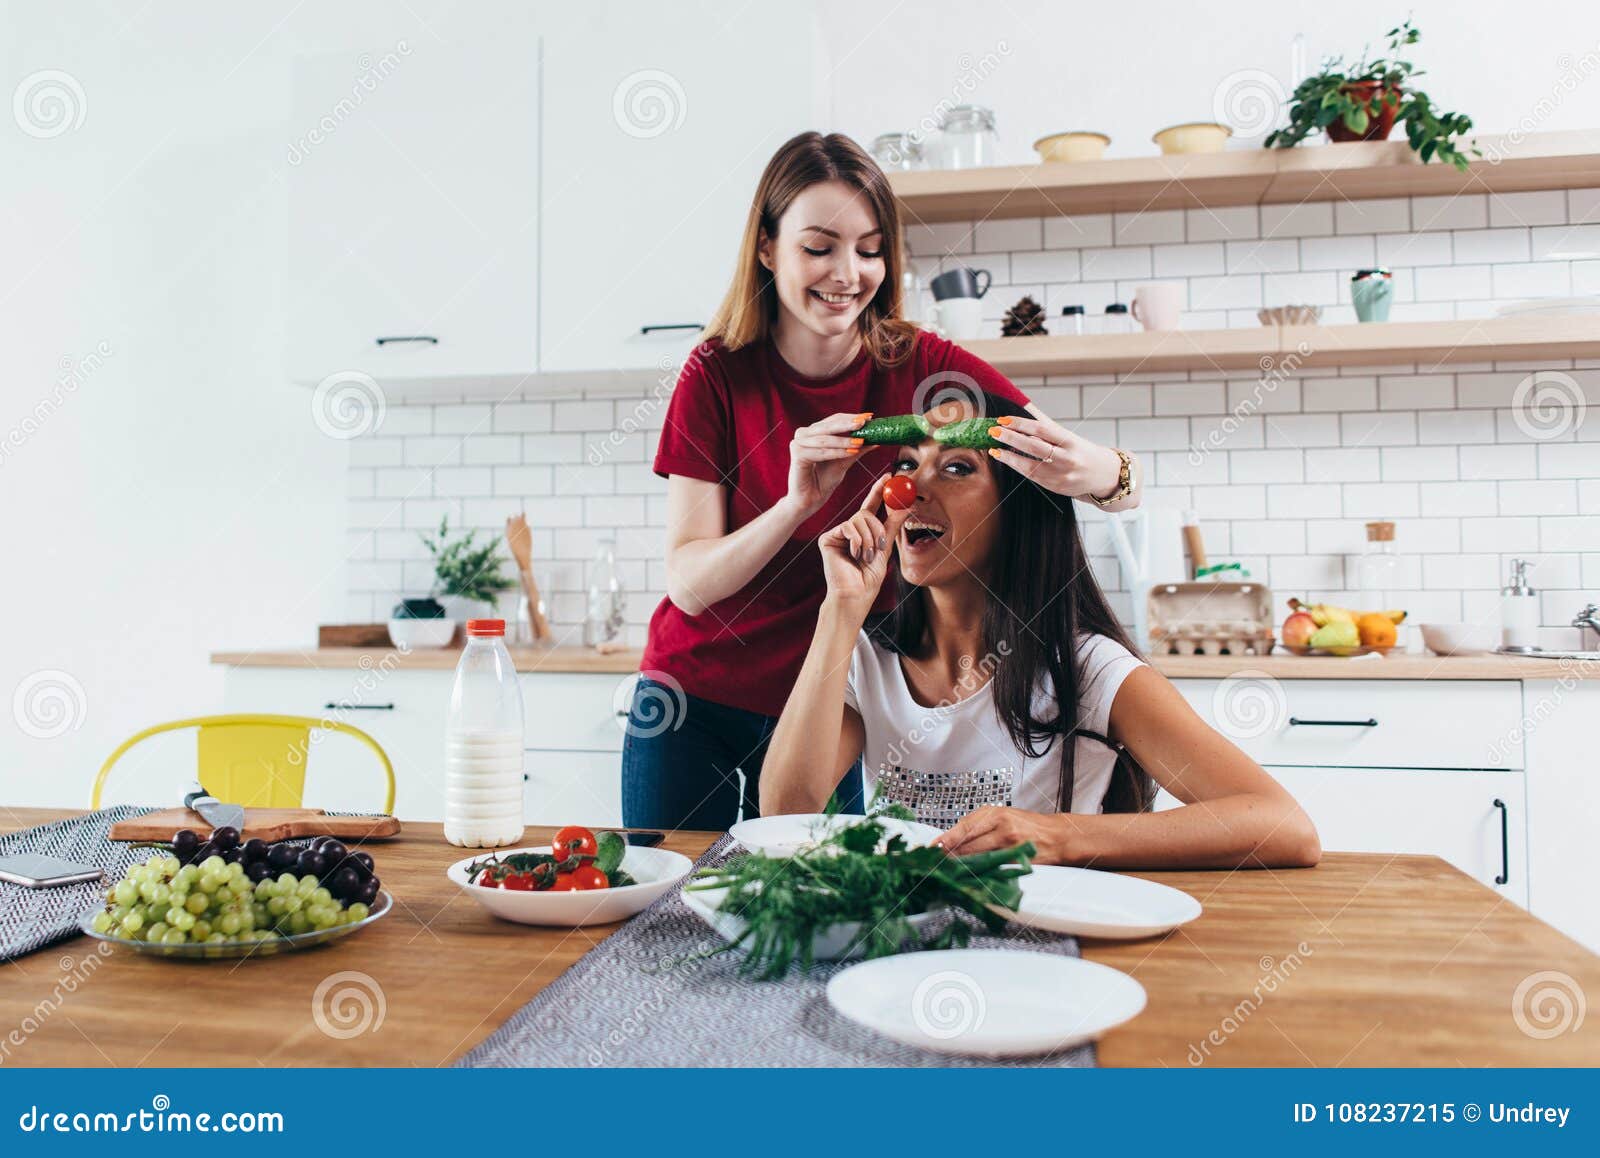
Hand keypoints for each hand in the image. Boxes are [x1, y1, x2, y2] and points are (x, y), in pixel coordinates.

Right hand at [786, 411, 870, 518]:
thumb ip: (857, 449)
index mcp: (814, 432)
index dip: (851, 418)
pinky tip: (851, 452)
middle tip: (865, 422)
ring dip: (845, 440)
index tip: (869, 417)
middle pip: (829, 425)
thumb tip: (876, 440)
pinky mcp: (797, 455)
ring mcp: (798, 443)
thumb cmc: (824, 481)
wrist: (810, 500)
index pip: (834, 420)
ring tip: (861, 441)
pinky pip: (821, 452)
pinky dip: (836, 452)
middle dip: (848, 424)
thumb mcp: (845, 461)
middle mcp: (804, 434)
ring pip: (826, 439)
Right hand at [817, 473, 912, 614]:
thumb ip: (893, 525)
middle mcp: (849, 530)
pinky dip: (857, 541)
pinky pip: (848, 527)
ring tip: (866, 556)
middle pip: (866, 511)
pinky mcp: (828, 538)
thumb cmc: (868, 577)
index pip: (872, 505)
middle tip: (881, 544)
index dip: (879, 490)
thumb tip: (907, 504)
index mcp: (863, 532)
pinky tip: (854, 554)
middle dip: (877, 528)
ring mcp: (838, 533)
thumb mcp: (885, 548)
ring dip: (869, 539)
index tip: (889, 475)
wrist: (855, 594)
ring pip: (858, 519)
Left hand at [936, 806, 1072, 863]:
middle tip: (934, 864)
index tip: (931, 849)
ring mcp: (1011, 844)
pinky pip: (995, 869)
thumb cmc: (1027, 825)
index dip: (946, 840)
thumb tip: (951, 839)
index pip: (963, 828)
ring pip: (979, 858)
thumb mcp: (1002, 817)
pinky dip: (981, 874)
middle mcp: (1002, 826)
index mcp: (995, 814)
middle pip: (968, 844)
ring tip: (948, 872)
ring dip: (962, 867)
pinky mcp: (1019, 861)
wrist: (1058, 835)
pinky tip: (972, 878)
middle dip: (950, 856)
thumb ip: (979, 826)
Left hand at [986, 415, 1126, 500]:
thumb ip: (1046, 426)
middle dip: (1011, 438)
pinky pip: (1032, 476)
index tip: (1003, 419)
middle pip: (1035, 447)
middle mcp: (1067, 458)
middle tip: (993, 431)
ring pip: (1031, 465)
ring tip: (994, 449)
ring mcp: (1061, 475)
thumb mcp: (1068, 436)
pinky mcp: (1055, 487)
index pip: (1042, 429)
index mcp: (1070, 441)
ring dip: (1009, 456)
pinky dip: (1017, 466)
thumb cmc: (1081, 451)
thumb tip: (1023, 408)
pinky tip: (1006, 459)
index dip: (1021, 424)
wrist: (1104, 475)